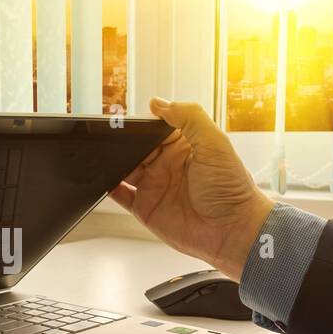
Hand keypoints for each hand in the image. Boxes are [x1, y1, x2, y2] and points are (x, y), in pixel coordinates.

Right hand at [110, 98, 272, 279]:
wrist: (232, 230)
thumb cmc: (231, 188)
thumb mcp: (215, 143)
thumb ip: (190, 118)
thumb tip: (159, 103)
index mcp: (183, 146)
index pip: (154, 129)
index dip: (140, 125)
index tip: (123, 120)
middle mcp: (167, 165)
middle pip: (135, 148)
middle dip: (121, 142)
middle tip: (106, 137)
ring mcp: (155, 186)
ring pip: (124, 169)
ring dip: (112, 162)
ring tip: (100, 155)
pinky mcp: (146, 208)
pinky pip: (121, 195)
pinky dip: (108, 187)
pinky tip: (101, 179)